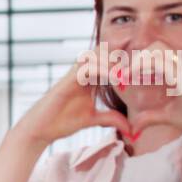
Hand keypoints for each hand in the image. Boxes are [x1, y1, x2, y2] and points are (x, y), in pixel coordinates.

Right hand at [15, 51, 135, 147]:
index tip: (140, 68)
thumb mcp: (92, 119)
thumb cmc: (61, 122)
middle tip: (136, 65)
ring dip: (113, 62)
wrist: (40, 129)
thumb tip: (131, 129)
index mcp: (88, 79)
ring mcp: (73, 75)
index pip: (107, 61)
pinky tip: (115, 79)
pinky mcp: (67, 82)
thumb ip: (110, 118)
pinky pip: (87, 68)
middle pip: (103, 52)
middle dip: (120, 56)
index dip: (124, 61)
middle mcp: (81, 73)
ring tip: (126, 73)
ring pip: (95, 56)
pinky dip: (102, 70)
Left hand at [112, 41, 181, 138]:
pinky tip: (132, 78)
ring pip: (155, 49)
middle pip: (155, 46)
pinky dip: (142, 66)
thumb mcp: (167, 116)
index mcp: (180, 70)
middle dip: (136, 57)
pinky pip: (159, 61)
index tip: (125, 76)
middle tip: (122, 74)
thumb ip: (150, 118)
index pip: (157, 55)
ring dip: (138, 60)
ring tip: (125, 75)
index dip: (139, 62)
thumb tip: (134, 126)